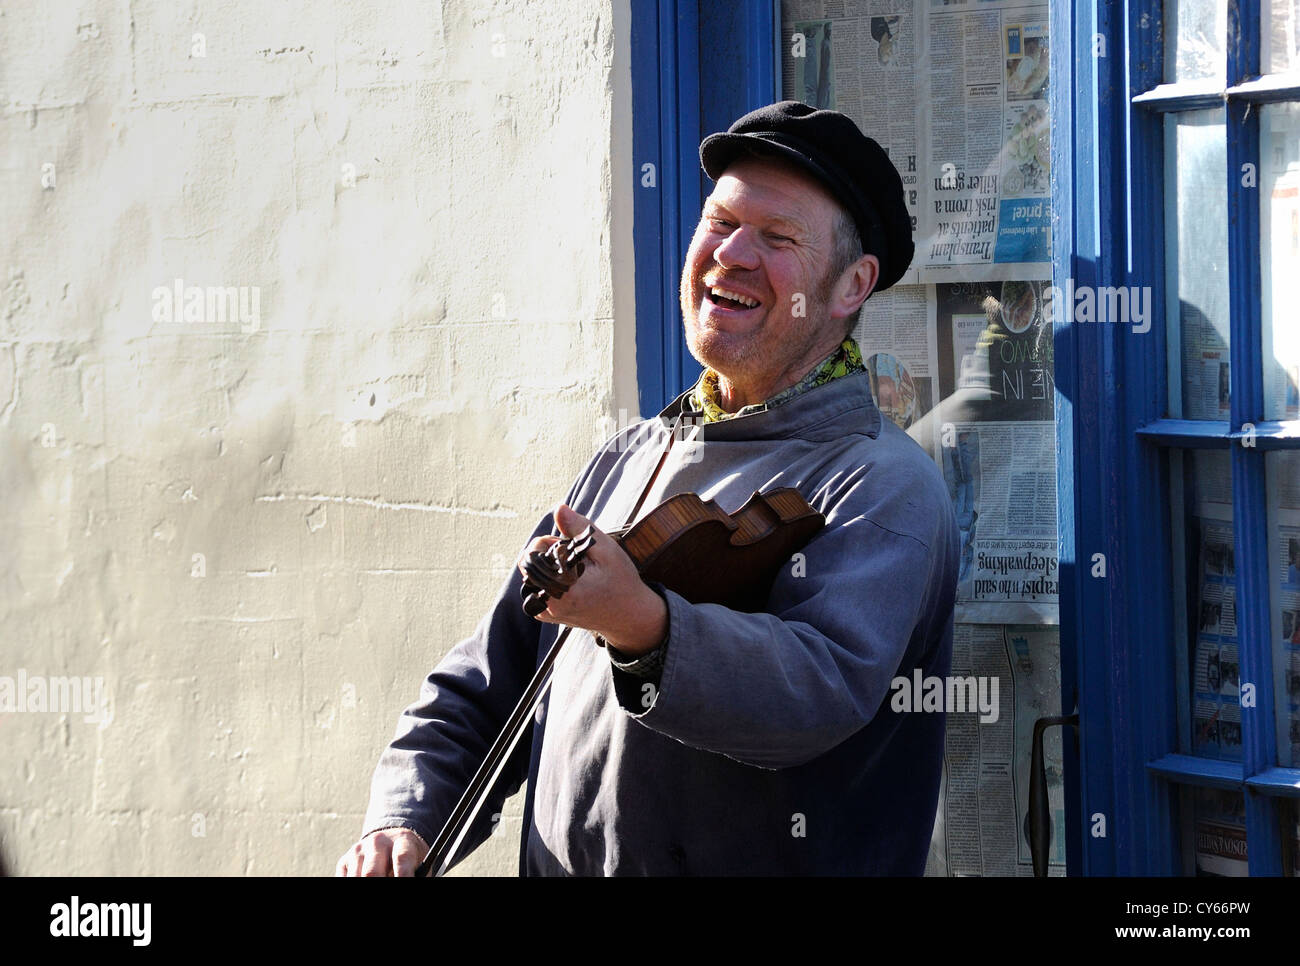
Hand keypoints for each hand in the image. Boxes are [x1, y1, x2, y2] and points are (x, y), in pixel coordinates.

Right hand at [336, 827, 428, 876]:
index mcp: (401, 840)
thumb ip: (411, 873)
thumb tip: (406, 878)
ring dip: (367, 884)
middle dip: (379, 884)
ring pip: (356, 878)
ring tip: (383, 878)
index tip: (406, 884)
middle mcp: (377, 842)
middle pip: (371, 873)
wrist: (391, 841)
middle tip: (387, 902)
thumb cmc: (408, 858)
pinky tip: (366, 881)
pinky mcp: (344, 861)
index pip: (401, 858)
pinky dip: (355, 884)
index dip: (403, 877)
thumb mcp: (416, 862)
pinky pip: (345, 880)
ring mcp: (358, 850)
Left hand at [521, 504, 667, 655]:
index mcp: (562, 588)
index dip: (552, 541)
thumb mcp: (607, 551)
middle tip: (577, 560)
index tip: (573, 549)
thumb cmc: (621, 581)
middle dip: (548, 553)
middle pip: (529, 562)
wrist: (629, 616)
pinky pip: (535, 586)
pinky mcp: (545, 615)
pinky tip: (570, 581)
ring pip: (531, 574)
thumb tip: (559, 508)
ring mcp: (545, 612)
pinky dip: (549, 579)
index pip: (534, 551)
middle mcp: (549, 604)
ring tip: (575, 571)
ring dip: (548, 566)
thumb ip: (580, 528)